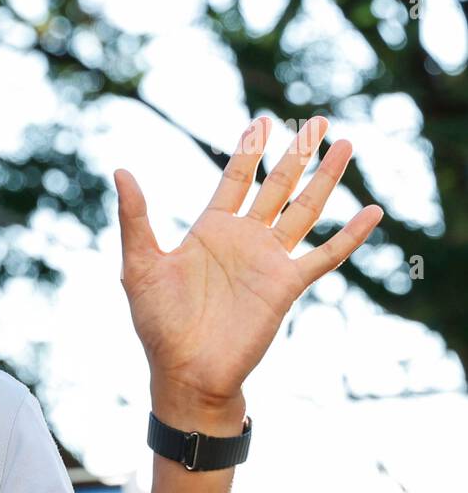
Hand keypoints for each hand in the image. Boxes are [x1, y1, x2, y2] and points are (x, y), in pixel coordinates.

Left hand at [115, 115, 382, 415]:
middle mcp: (243, 240)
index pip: (234, 179)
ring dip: (326, 179)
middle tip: (318, 121)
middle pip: (277, 186)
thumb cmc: (158, 324)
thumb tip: (120, 171)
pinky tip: (372, 212)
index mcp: (210, 230)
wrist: (186, 371)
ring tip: (345, 146)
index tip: (262, 121)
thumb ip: (135, 219)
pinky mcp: (287, 285)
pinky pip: (325, 255)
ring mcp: (268, 261)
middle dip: (297, 153)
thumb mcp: (140, 265)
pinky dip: (350, 235)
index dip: (249, 150)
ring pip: (305, 210)